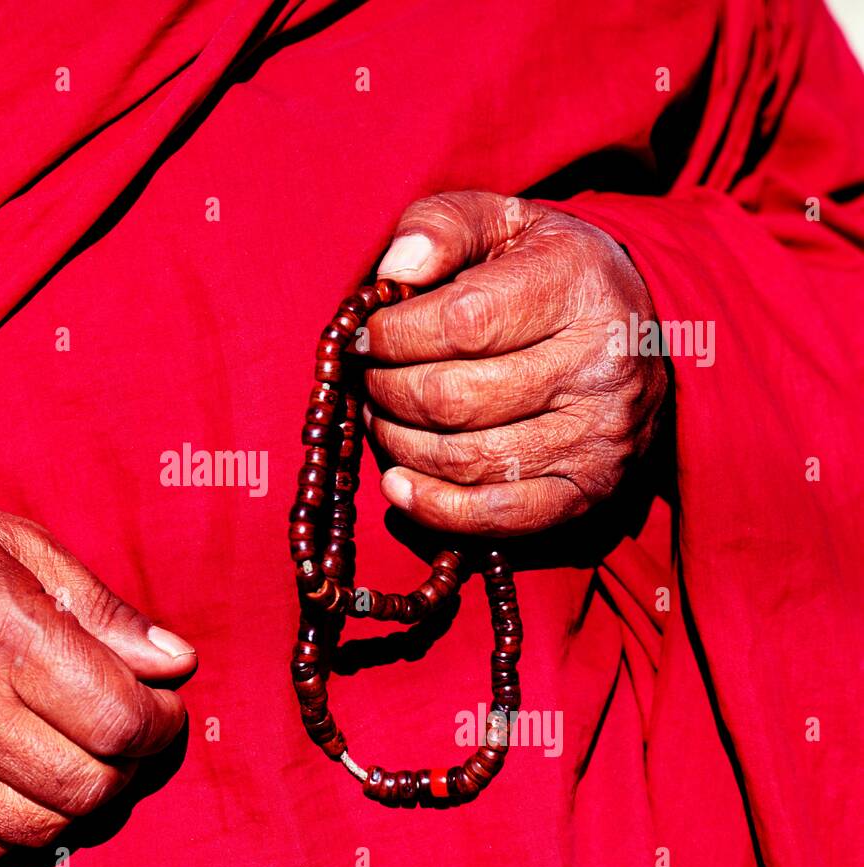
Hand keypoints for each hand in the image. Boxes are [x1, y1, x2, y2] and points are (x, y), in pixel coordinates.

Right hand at [0, 469, 195, 861]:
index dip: (161, 724)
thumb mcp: (14, 543)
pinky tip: (22, 779)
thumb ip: (102, 609)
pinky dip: (20, 827)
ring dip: (80, 800)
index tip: (161, 707)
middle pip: (88, 785)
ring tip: (78, 754)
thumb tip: (176, 663)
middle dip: (130, 766)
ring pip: (42, 828)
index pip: (117, 719)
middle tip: (127, 733)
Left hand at [361, 190, 667, 534]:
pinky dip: (433, 506)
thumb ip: (440, 226)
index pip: (460, 323)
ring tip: (382, 415)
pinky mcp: (589, 490)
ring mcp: (599, 436)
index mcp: (577, 285)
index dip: (392, 335)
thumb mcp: (501, 220)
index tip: (365, 336)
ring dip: (399, 442)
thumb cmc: (544, 270)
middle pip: (453, 399)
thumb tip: (393, 272)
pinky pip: (495, 516)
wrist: (631, 328)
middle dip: (387, 390)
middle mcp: (599, 365)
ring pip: (464, 459)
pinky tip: (396, 483)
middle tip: (369, 377)